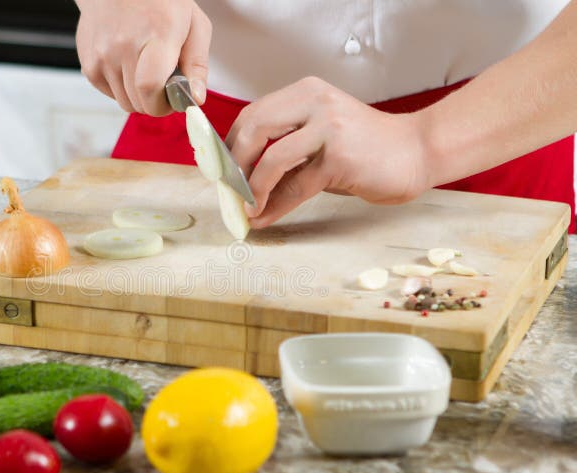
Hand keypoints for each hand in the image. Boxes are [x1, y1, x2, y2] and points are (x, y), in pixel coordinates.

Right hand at [75, 0, 210, 115]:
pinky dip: (122, 88)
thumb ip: (197, 65)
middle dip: (155, 101)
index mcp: (156, 34)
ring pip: (125, 103)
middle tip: (163, 82)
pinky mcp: (88, 64)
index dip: (163, 104)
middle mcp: (123, 46)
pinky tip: (128, 65)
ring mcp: (102, 56)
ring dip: (138, 95)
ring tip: (144, 69)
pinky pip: (110, 95)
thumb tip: (196, 98)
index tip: (172, 98)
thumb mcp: (194, 25)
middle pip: (139, 103)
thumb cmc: (160, 3)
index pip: (150, 87)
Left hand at [227, 77, 430, 228]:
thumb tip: (241, 180)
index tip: (219, 172)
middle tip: (227, 191)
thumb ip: (285, 148)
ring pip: (271, 159)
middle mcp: (314, 102)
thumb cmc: (365, 149)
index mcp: (305, 92)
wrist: (417, 152)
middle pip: (254, 129)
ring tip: (244, 210)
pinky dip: (274, 205)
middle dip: (233, 165)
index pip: (252, 115)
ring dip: (251, 190)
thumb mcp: (319, 137)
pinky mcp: (339, 157)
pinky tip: (264, 218)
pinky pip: (296, 186)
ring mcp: (328, 128)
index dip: (230, 146)